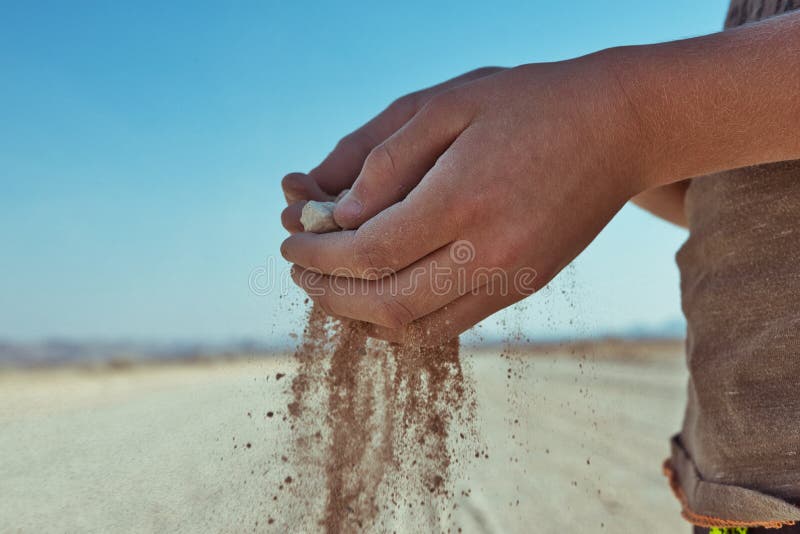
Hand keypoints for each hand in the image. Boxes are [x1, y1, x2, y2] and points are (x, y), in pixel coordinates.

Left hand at [281, 51, 652, 343]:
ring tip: (334, 289)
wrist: (620, 127)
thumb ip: (386, 161)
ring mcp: (511, 278)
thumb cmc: (529, 103)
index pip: (368, 252)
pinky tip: (384, 296)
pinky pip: (451, 325)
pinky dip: (405, 323)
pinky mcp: (525, 287)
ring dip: (363, 317)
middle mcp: (489, 252)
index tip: (290, 248)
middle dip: (329, 294)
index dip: (318, 258)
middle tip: (301, 274)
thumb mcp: (449, 104)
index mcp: (463, 200)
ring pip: (418, 328)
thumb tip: (339, 216)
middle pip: (386, 303)